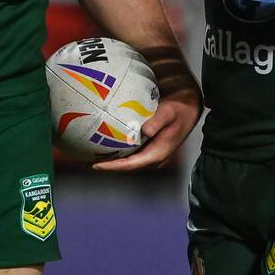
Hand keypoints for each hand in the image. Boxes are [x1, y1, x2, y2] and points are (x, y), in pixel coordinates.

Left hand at [93, 55, 201, 171]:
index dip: (113, 167)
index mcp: (158, 153)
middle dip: (107, 166)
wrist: (189, 107)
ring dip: (110, 159)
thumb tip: (145, 130)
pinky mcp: (148, 144)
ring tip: (89, 155)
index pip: (131, 165)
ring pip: (127, 160)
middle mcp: (152, 156)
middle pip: (126, 166)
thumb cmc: (180, 108)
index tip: (96, 166)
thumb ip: (159, 120)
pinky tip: (102, 142)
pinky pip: (129, 150)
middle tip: (85, 162)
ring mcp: (150, 151)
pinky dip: (116, 148)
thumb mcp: (172, 111)